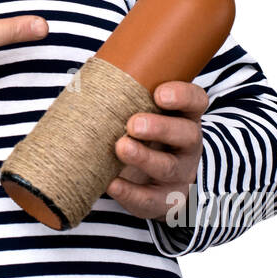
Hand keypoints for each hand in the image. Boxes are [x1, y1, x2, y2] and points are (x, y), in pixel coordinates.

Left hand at [107, 81, 208, 220]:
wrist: (157, 184)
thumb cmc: (142, 137)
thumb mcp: (142, 115)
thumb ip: (124, 98)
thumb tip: (80, 77)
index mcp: (184, 116)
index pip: (195, 101)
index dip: (183, 96)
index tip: (159, 93)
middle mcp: (188, 145)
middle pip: (186, 134)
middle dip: (160, 128)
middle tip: (133, 124)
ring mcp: (180, 174)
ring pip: (168, 166)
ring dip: (144, 157)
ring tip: (121, 148)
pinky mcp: (166, 200)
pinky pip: (150, 199)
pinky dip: (130, 193)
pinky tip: (111, 183)